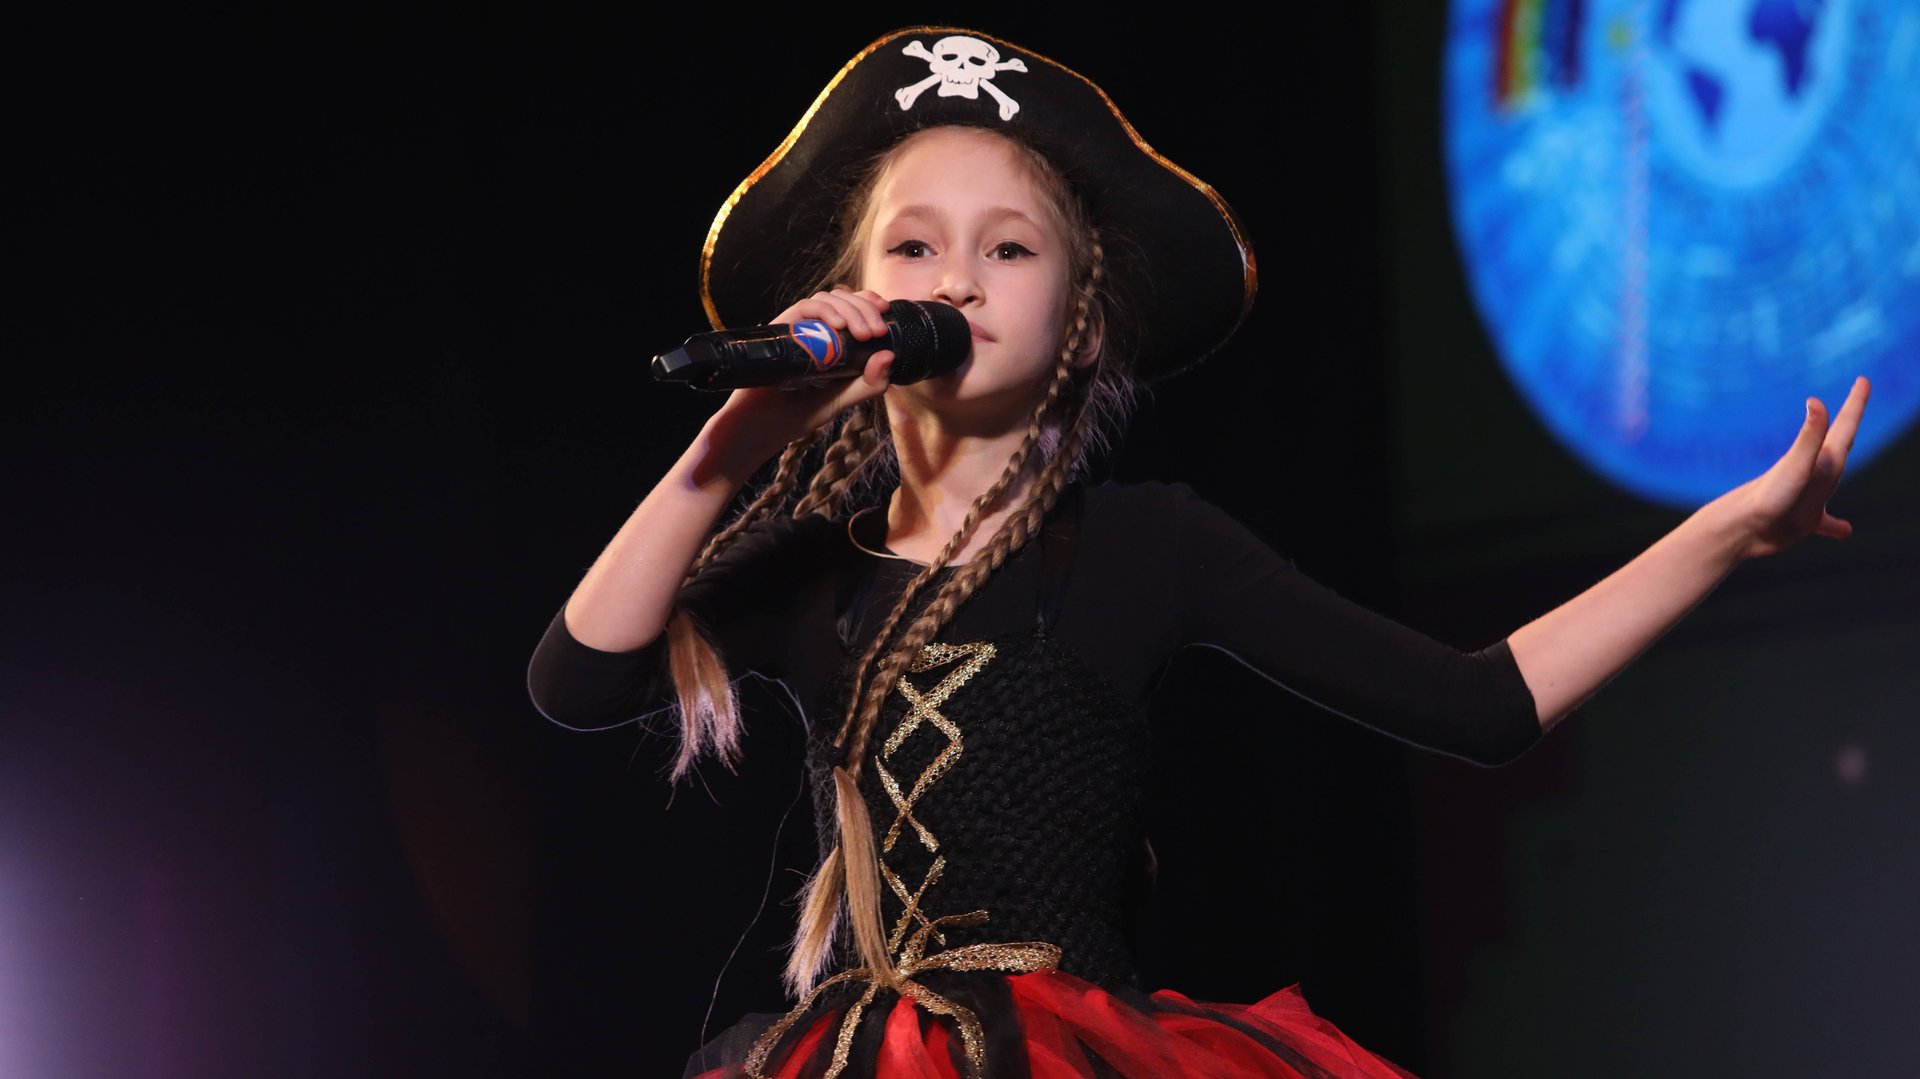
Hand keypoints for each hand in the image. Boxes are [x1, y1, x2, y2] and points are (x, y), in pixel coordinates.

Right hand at [702, 288, 895, 471]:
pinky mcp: (782, 328)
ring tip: (863, 334)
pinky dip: (825, 312)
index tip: (885, 311)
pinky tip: (838, 326)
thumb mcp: (845, 398)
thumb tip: (889, 354)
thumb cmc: (803, 411)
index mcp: (833, 338)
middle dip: (865, 310)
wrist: (766, 424)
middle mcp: (816, 328)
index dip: (869, 302)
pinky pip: (805, 307)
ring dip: (850, 310)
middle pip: (844, 299)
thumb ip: (870, 383)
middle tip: (876, 332)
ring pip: (827, 299)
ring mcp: (798, 326)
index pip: (853, 307)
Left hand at [1731, 375, 1870, 559]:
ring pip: (1831, 480)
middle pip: (1840, 443)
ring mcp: (1809, 496)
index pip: (1844, 426)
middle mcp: (1816, 474)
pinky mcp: (1802, 520)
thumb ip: (1809, 437)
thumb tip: (1815, 401)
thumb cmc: (1768, 498)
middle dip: (1850, 422)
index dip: (1856, 403)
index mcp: (1820, 460)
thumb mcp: (1796, 466)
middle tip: (1858, 400)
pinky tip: (1845, 531)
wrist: (1738, 531)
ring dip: (1839, 471)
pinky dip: (1834, 524)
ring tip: (1843, 466)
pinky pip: (1824, 522)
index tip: (1863, 379)